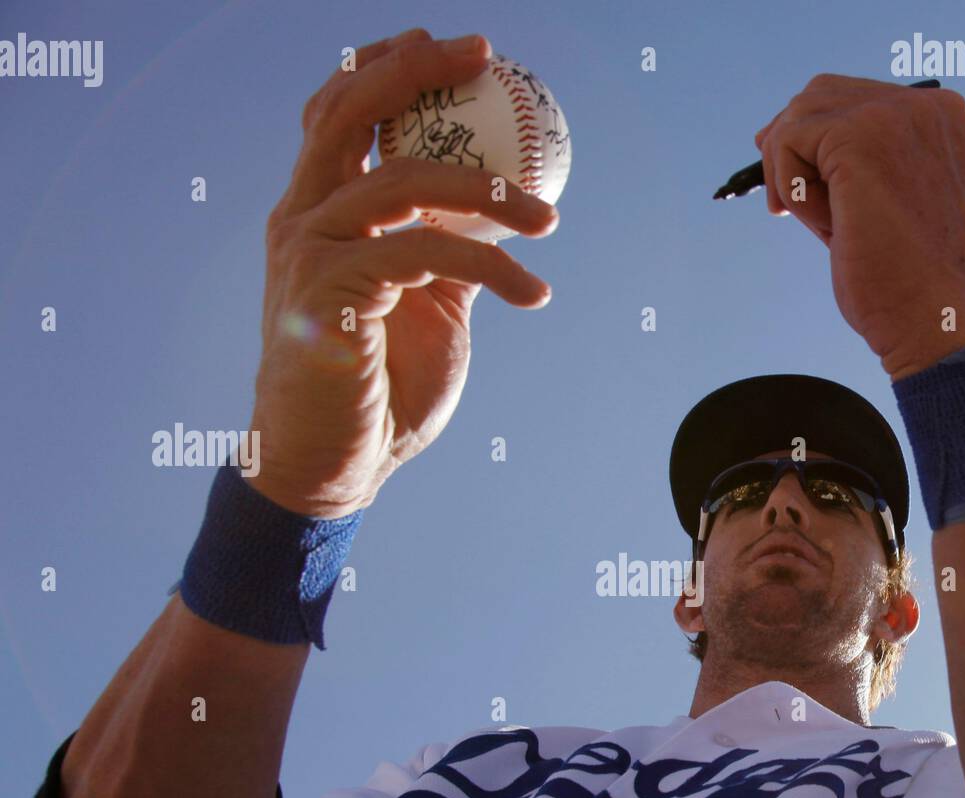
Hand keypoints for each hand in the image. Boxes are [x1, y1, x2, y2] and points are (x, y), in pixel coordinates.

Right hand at [250, 29, 559, 516]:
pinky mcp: (328, 293)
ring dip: (488, 192)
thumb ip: (446, 250)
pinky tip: (533, 292)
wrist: (339, 465)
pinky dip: (489, 265)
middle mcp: (303, 221)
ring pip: (400, 181)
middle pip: (348, 114)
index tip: (456, 51)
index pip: (339, 116)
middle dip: (414, 71)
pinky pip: (423, 251)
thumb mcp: (425, 305)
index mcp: (319, 216)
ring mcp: (309, 254)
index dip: (388, 69)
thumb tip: (497, 208)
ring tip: (548, 219)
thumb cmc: (380, 390)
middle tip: (487, 59)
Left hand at [754, 75, 964, 380]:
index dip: (817, 142)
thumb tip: (778, 137)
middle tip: (781, 200)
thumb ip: (857, 169)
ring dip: (789, 170)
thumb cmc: (911, 284)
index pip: (861, 103)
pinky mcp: (861, 136)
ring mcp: (898, 116)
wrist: (936, 320)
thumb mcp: (891, 210)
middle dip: (791, 144)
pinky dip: (787, 184)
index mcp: (944, 125)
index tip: (803, 188)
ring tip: (810, 221)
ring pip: (803, 113)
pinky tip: (817, 224)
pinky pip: (789, 140)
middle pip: (825, 93)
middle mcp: (929, 109)